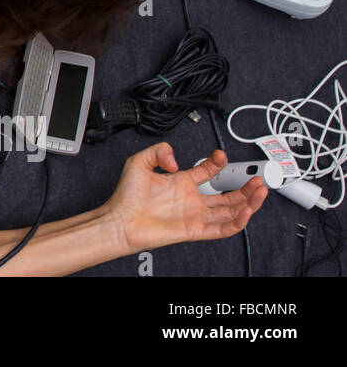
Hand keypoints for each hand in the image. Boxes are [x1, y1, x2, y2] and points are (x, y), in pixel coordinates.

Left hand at [103, 143, 267, 253]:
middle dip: (245, 187)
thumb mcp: (139, 162)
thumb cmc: (126, 196)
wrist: (120, 220)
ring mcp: (195, 215)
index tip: (220, 155)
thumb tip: (175, 158)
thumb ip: (158, 152)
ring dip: (248, 202)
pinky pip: (223, 228)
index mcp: (181, 183)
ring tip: (261, 191)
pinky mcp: (195, 230)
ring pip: (231, 211)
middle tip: (258, 179)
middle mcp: (191, 200)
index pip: (207, 172)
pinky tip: (247, 210)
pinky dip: (238, 221)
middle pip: (227, 195)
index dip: (217, 163)